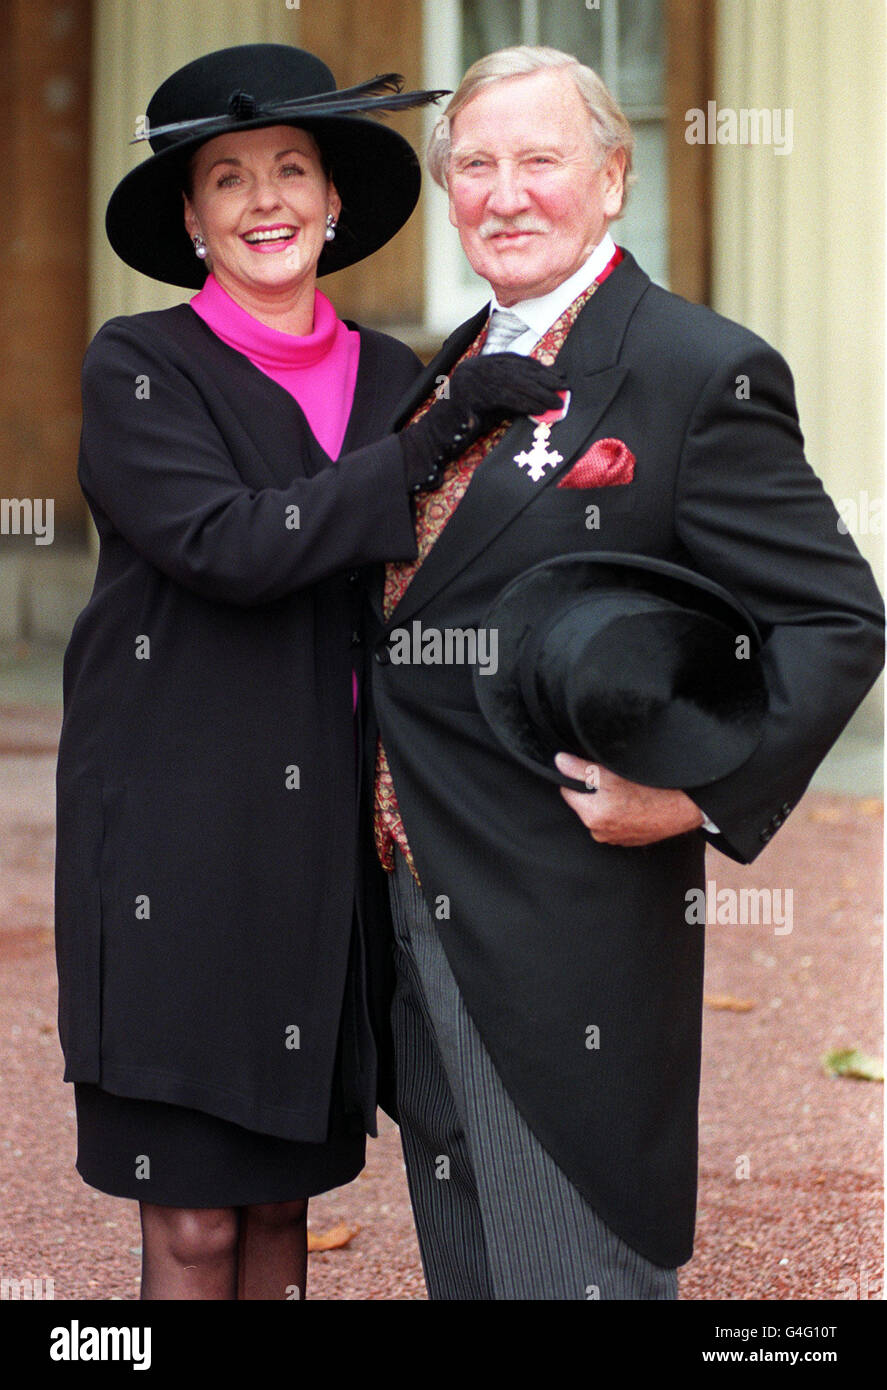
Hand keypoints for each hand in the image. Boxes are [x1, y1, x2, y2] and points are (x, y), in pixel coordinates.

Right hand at [399, 354, 564, 494]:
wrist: (435, 439)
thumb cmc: (464, 425)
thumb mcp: (493, 404)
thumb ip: (512, 394)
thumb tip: (543, 393)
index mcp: (479, 364)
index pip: (515, 360)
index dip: (539, 368)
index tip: (558, 375)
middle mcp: (474, 366)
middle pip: (517, 369)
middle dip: (544, 378)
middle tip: (564, 387)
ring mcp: (471, 378)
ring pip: (513, 382)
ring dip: (539, 393)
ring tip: (557, 402)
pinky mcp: (470, 395)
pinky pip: (505, 397)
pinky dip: (526, 403)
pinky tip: (540, 410)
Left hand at [554, 752, 704, 846]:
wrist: (683, 808)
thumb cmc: (651, 791)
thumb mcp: (612, 774)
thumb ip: (581, 769)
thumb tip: (559, 762)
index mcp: (592, 816)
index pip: (568, 792)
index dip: (578, 777)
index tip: (592, 771)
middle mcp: (599, 833)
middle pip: (584, 804)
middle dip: (593, 792)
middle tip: (614, 780)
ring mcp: (615, 839)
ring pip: (600, 813)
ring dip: (607, 803)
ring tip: (628, 793)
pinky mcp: (628, 841)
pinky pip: (615, 823)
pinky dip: (621, 813)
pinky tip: (635, 804)